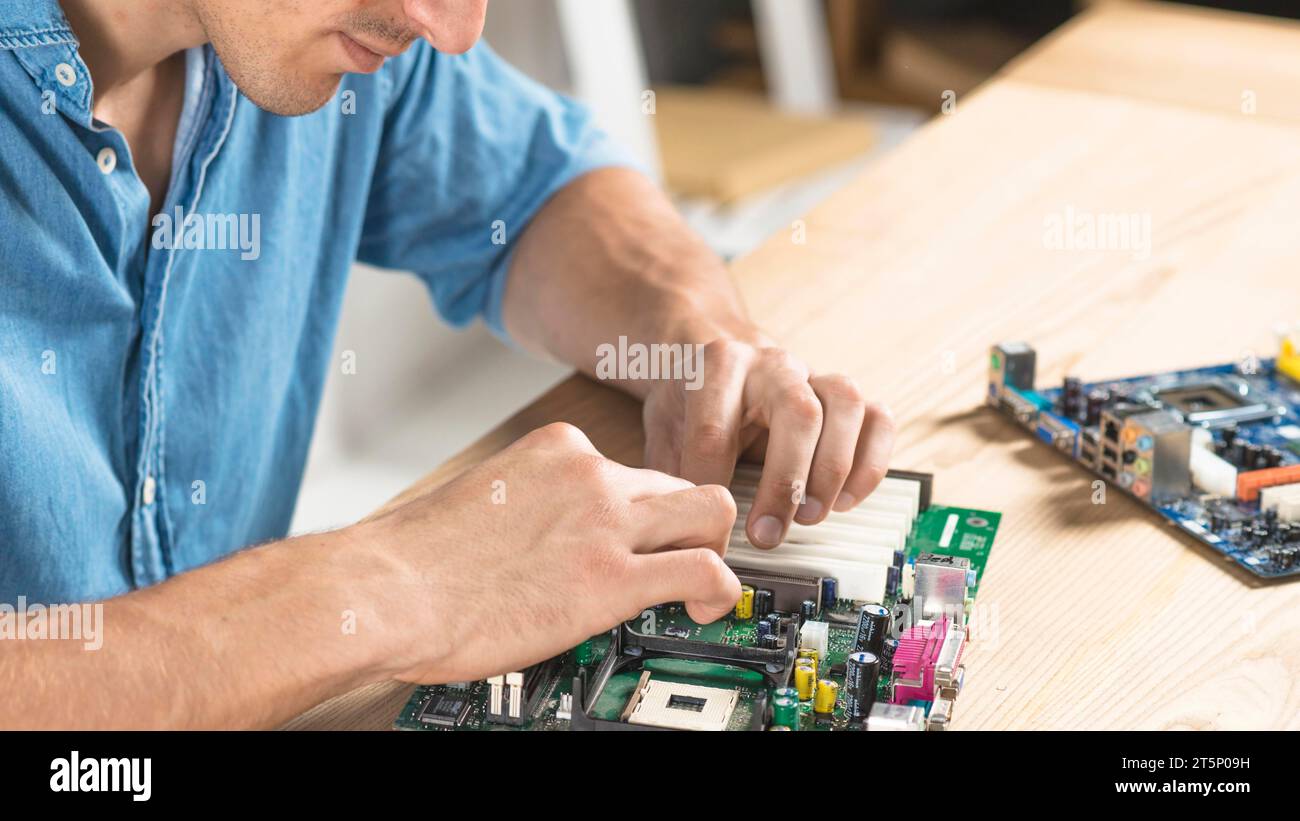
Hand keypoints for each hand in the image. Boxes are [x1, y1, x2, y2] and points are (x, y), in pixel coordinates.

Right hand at [353, 422, 740, 683]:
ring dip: (715, 549)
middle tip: (673, 564)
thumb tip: (551, 539)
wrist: (385, 591)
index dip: (642, 513)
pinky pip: (705, 571)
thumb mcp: (486, 498)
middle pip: (680, 485)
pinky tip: (702, 611)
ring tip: (697, 588)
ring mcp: (606, 522)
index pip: (633, 469)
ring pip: (711, 512)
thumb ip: (534, 504)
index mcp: (557, 450)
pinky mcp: (613, 579)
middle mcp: (590, 474)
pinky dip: (721, 592)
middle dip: (686, 527)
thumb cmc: (414, 558)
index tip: (637, 541)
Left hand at [642, 340, 895, 548]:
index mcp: (719, 366)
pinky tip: (846, 500)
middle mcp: (772, 365)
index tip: (710, 528)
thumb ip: (670, 471)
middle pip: (798, 413)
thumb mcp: (664, 428)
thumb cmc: (690, 402)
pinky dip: (870, 463)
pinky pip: (877, 419)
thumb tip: (680, 530)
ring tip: (811, 515)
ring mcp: (814, 375)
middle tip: (768, 533)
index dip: (713, 484)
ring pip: (846, 406)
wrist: (713, 352)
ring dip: (834, 469)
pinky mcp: (842, 396)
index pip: (716, 429)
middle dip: (786, 482)